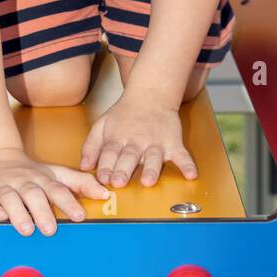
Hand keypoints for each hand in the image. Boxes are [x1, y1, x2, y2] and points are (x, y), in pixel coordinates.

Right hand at [0, 147, 110, 235]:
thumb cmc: (29, 174)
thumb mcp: (55, 174)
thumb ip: (80, 183)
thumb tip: (105, 193)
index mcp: (41, 178)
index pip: (57, 189)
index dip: (69, 202)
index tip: (80, 216)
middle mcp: (22, 181)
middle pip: (33, 194)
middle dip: (42, 211)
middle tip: (51, 230)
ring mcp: (0, 186)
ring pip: (9, 198)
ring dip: (18, 213)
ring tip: (27, 230)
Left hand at [79, 91, 197, 187]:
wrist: (151, 95)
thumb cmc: (124, 114)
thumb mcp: (102, 124)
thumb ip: (91, 146)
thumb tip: (84, 166)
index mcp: (118, 138)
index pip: (110, 153)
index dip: (105, 166)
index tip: (102, 179)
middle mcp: (137, 141)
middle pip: (129, 157)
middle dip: (124, 170)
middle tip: (119, 182)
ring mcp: (156, 143)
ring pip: (154, 157)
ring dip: (152, 169)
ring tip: (148, 181)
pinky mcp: (173, 143)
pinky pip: (182, 155)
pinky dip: (188, 165)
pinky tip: (191, 174)